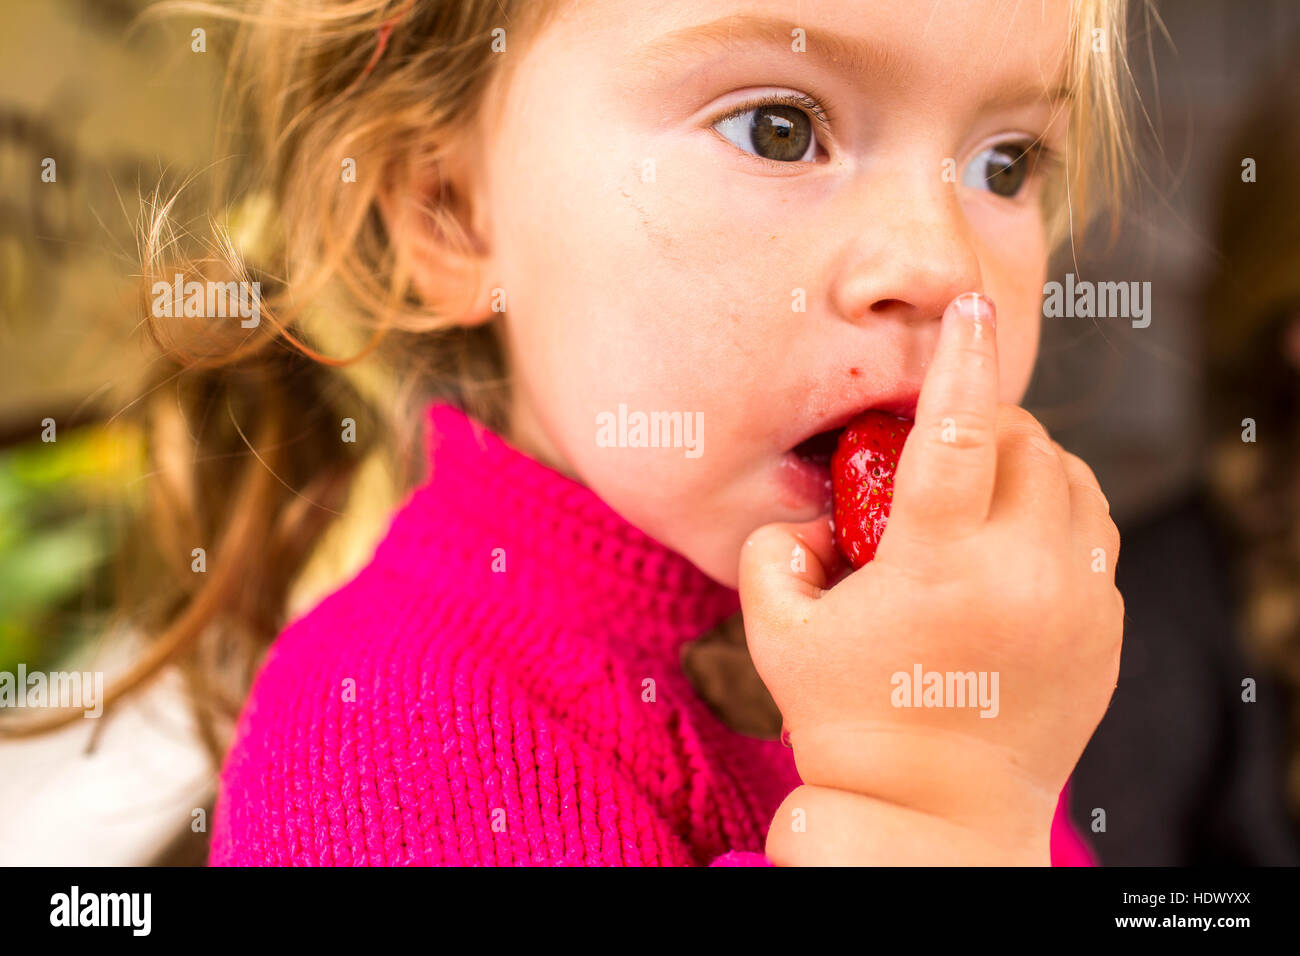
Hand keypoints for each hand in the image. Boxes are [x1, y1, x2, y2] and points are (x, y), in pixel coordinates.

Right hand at [740, 292, 1123, 851]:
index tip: (969, 305)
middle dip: (984, 427)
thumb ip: (775, 549)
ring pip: (1076, 482)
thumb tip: (817, 514)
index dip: (964, 358)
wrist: (933, 813)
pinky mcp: (1104, 631)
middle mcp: (1024, 576)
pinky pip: (1094, 537)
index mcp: (940, 567)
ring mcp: (1077, 605)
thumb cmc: (847, 719)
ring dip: (1028, 466)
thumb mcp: (778, 631)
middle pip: (1027, 444)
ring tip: (981, 496)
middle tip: (939, 455)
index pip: (960, 432)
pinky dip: (1056, 519)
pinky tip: (1012, 551)